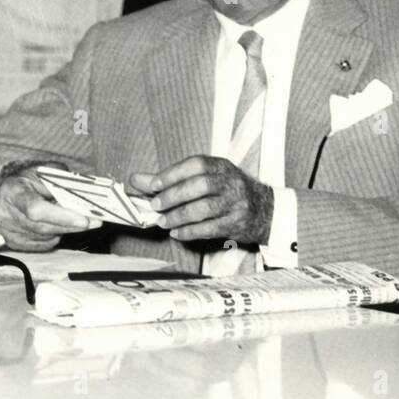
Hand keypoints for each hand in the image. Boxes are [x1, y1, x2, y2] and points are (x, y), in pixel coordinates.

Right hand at [0, 162, 101, 251]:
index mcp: (14, 192)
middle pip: (45, 227)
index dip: (62, 217)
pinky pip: (43, 243)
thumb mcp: (42, 171)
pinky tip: (62, 225)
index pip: (37, 209)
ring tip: (83, 222)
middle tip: (96, 222)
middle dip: (72, 225)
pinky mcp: (14, 242)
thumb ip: (61, 181)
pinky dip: (56, 235)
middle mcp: (7, 214)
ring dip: (67, 230)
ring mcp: (9, 231)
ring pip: (46, 236)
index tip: (85, 220)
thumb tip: (83, 195)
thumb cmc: (26, 179)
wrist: (2, 191)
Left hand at [128, 156, 272, 244]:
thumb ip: (168, 180)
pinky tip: (178, 234)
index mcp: (220, 166)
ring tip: (163, 223)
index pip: (197, 164)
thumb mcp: (203, 179)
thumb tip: (135, 180)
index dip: (173, 173)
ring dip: (180, 216)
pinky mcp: (238, 222)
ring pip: (206, 208)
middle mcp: (231, 181)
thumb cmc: (226, 192)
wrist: (263, 210)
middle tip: (155, 206)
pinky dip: (191, 232)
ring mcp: (237, 202)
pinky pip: (212, 228)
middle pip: (201, 185)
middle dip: (174, 196)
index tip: (153, 184)